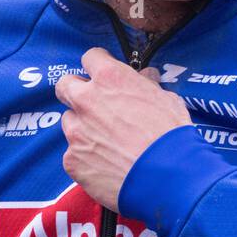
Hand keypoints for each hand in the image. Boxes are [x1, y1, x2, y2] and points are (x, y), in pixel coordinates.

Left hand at [55, 46, 191, 209]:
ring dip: (82, 127)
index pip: (91, 58)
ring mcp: (76, 132)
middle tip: (93, 105)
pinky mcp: (72, 160)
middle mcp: (86, 101)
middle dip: (76, 92)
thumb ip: (148, 86)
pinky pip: (73, 154)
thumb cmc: (171, 137)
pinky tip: (105, 165)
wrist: (166, 179)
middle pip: (65, 85)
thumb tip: (146, 78)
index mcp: (110, 79)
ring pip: (69, 122)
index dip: (98, 65)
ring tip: (105, 143)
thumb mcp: (167, 100)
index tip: (102, 73)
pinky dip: (86, 158)